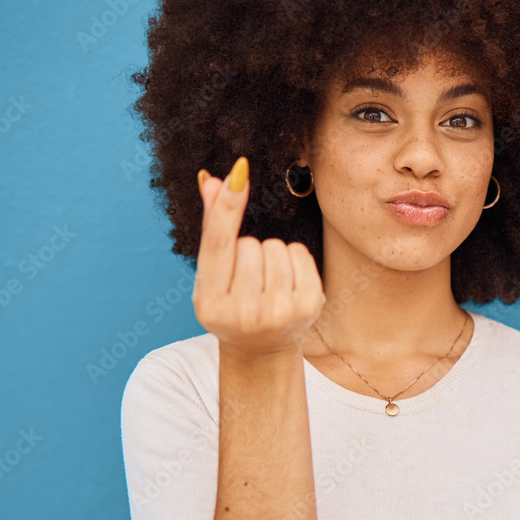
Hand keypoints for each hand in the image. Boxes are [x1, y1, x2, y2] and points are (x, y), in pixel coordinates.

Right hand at [191, 157, 325, 357]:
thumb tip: (213, 180)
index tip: (239, 171)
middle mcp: (244, 313)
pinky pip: (299, 253)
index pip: (219, 245)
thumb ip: (213, 229)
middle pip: (250, 243)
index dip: (227, 207)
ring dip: (271, 255)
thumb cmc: (230, 304)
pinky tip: (286, 283)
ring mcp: (279, 312)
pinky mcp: (309, 306)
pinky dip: (293, 259)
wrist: (260, 348)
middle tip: (247, 280)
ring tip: (266, 283)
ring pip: (276, 246)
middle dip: (248, 251)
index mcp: (210, 304)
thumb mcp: (211, 277)